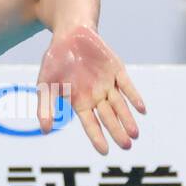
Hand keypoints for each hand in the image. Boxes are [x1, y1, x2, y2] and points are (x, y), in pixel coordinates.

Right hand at [36, 24, 145, 153]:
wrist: (69, 33)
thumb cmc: (54, 61)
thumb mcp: (45, 86)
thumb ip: (45, 108)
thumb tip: (45, 131)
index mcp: (79, 101)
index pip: (90, 124)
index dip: (97, 137)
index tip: (105, 151)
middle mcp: (95, 95)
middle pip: (109, 117)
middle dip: (117, 132)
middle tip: (127, 146)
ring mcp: (107, 83)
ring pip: (120, 105)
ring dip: (128, 119)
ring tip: (135, 134)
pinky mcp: (116, 69)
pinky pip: (127, 85)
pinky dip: (134, 97)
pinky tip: (141, 109)